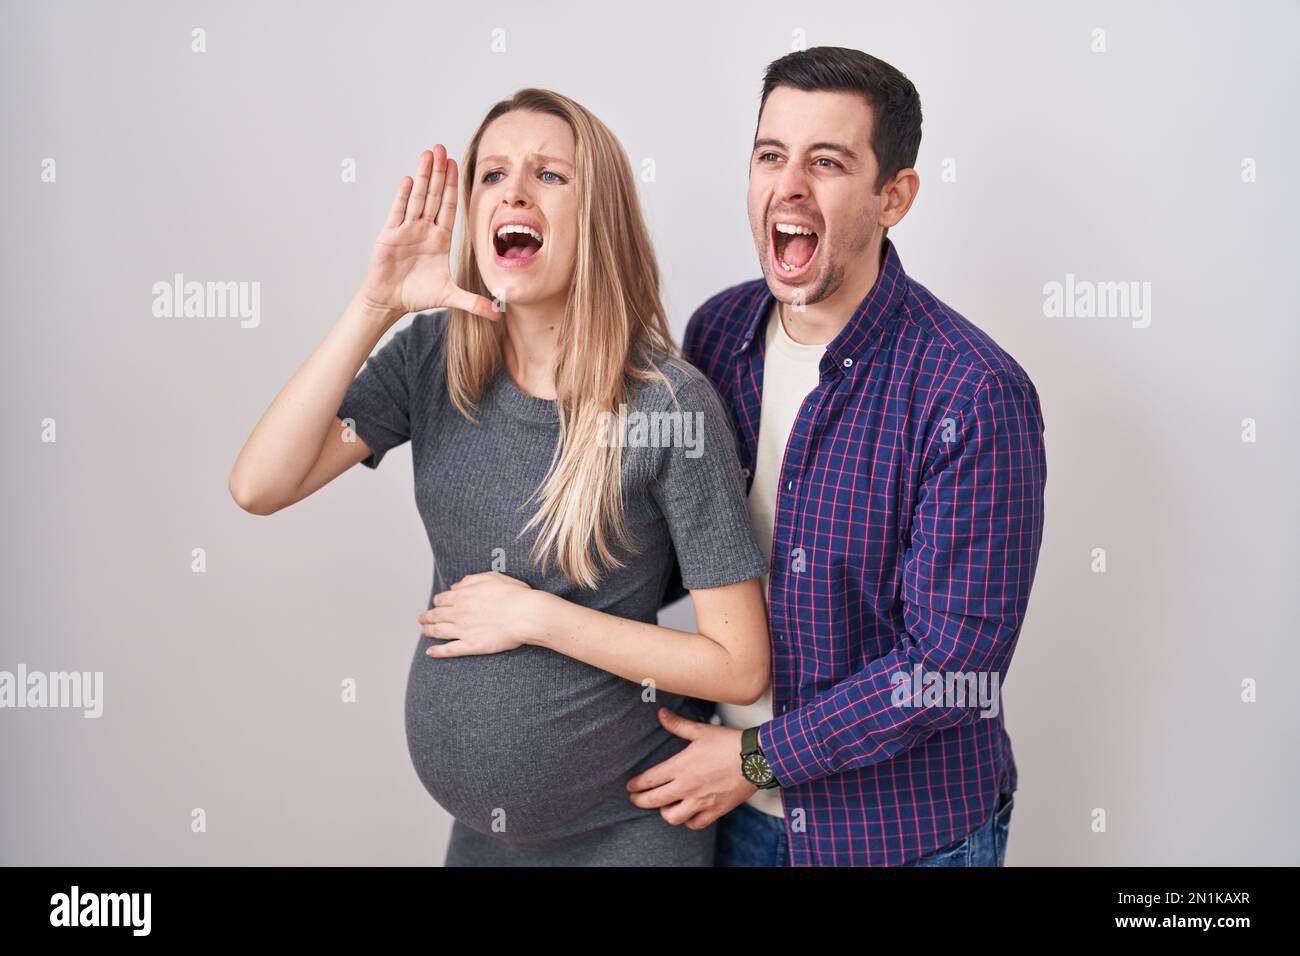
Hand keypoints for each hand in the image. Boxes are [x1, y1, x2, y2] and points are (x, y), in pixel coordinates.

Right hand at [359, 145, 496, 319]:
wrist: (390, 302)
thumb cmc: (417, 295)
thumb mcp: (450, 297)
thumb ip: (473, 303)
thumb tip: (498, 315)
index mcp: (439, 239)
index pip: (448, 207)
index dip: (452, 186)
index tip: (456, 165)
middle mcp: (424, 230)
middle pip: (434, 195)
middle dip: (438, 172)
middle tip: (442, 148)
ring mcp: (406, 230)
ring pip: (417, 198)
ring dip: (423, 176)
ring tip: (427, 154)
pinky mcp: (390, 235)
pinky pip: (398, 212)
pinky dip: (403, 196)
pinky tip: (409, 179)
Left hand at [418, 571, 542, 656]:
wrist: (526, 615)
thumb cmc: (514, 595)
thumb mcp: (492, 577)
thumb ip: (470, 580)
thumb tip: (455, 585)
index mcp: (463, 595)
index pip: (442, 598)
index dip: (438, 601)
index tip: (437, 603)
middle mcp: (458, 612)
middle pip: (436, 615)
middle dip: (426, 616)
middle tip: (421, 619)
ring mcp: (463, 630)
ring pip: (438, 631)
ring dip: (427, 631)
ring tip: (423, 631)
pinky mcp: (470, 645)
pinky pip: (449, 650)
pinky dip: (437, 652)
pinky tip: (430, 652)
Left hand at [626, 708, 758, 828]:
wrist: (757, 758)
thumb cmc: (728, 742)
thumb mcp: (701, 730)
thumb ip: (678, 724)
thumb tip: (661, 713)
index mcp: (681, 766)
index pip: (650, 779)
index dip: (636, 784)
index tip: (630, 786)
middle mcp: (687, 786)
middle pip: (654, 800)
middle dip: (640, 800)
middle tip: (635, 798)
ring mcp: (701, 801)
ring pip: (672, 817)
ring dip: (664, 812)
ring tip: (664, 806)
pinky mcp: (715, 810)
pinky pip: (695, 823)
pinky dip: (688, 821)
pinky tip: (686, 814)